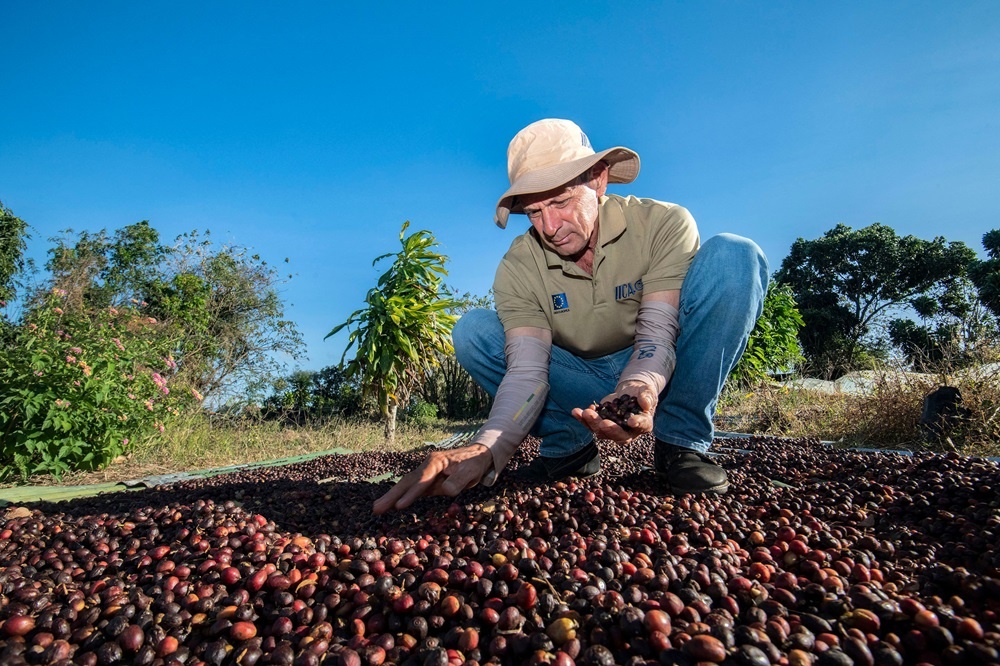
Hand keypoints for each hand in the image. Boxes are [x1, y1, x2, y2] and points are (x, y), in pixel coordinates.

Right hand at [372, 444, 492, 513]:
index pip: (421, 480)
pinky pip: (412, 490)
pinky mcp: (427, 481)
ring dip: (392, 498)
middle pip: (407, 482)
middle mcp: (426, 466)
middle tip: (376, 509)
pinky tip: (391, 506)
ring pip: (406, 486)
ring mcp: (426, 473)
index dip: (411, 493)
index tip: (399, 506)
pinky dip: (401, 498)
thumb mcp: (471, 471)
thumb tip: (445, 490)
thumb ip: (459, 480)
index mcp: (435, 462)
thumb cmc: (474, 463)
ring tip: (377, 510)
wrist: (477, 455)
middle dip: (392, 496)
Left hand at [571, 382, 656, 442]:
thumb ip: (647, 396)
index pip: (642, 425)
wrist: (630, 393)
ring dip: (592, 423)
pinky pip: (590, 424)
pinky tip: (576, 412)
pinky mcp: (600, 423)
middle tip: (603, 423)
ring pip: (602, 431)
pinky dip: (582, 419)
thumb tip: (644, 403)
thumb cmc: (641, 394)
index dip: (637, 424)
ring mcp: (612, 428)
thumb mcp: (647, 391)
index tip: (631, 421)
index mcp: (643, 424)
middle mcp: (628, 431)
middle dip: (610, 429)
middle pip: (619, 435)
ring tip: (586, 413)